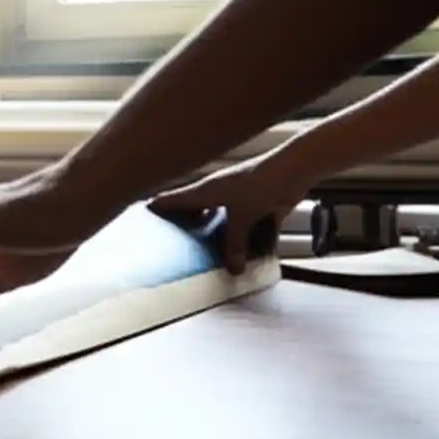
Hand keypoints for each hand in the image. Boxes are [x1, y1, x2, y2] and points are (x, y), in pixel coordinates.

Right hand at [149, 149, 312, 274]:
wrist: (294, 170)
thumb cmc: (261, 183)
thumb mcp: (242, 217)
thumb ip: (235, 244)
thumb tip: (234, 269)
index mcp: (207, 190)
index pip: (176, 198)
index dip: (160, 205)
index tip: (145, 212)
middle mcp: (220, 192)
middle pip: (197, 208)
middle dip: (189, 222)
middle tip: (177, 236)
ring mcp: (239, 198)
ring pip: (222, 217)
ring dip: (219, 231)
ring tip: (210, 248)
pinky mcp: (258, 204)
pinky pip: (248, 225)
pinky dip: (248, 237)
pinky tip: (250, 252)